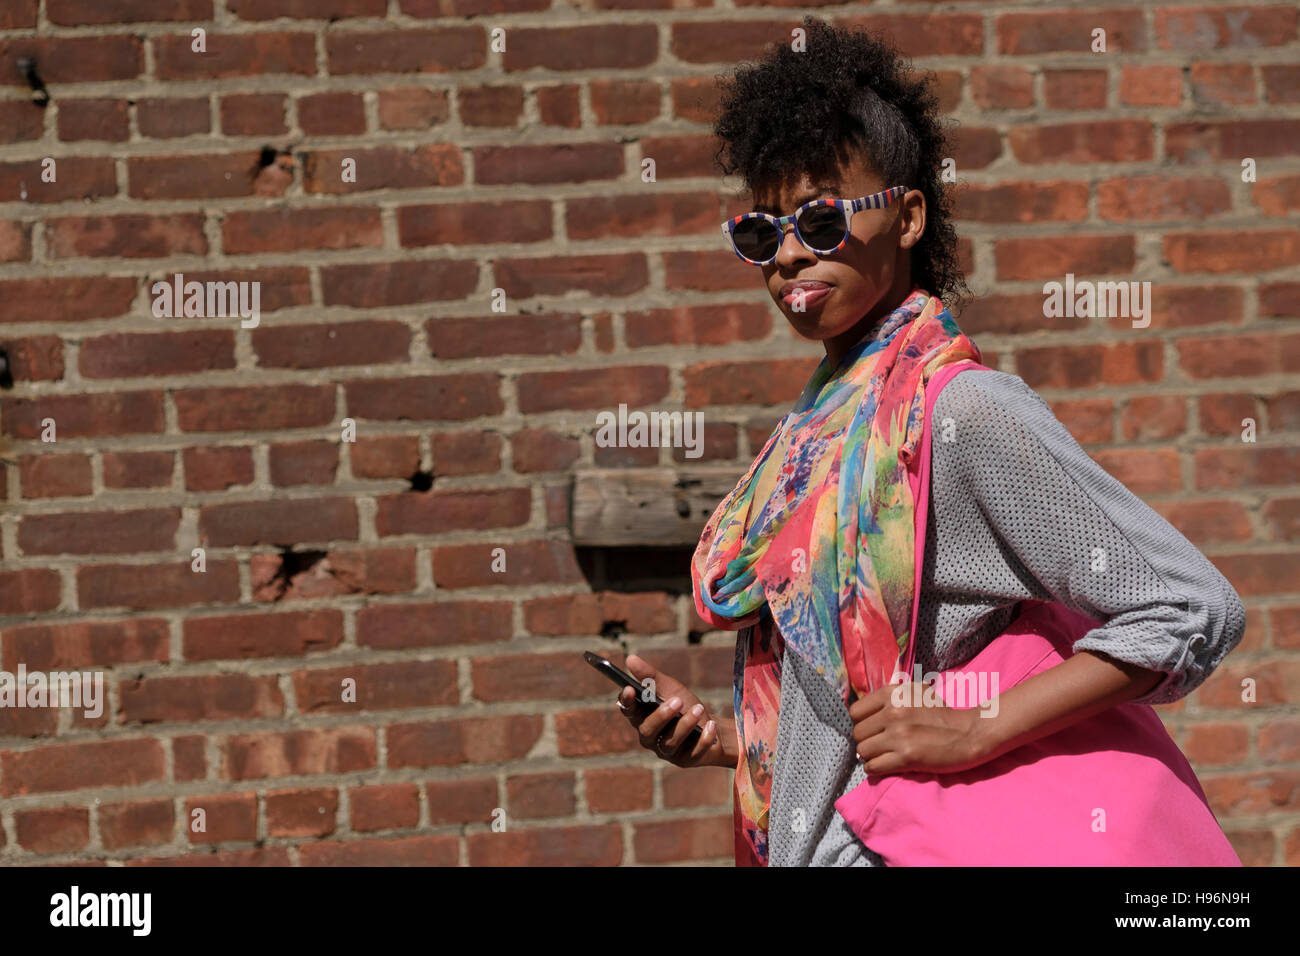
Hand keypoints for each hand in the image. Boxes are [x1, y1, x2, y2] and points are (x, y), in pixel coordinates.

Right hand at [615, 654, 733, 768]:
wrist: (713, 726)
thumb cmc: (686, 705)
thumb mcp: (671, 688)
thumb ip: (651, 676)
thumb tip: (629, 658)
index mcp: (642, 717)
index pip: (628, 711)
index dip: (627, 702)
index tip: (631, 689)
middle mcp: (650, 737)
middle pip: (647, 730)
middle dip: (662, 715)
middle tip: (678, 700)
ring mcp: (667, 751)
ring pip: (670, 742)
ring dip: (685, 724)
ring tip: (699, 709)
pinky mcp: (685, 760)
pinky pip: (692, 753)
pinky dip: (702, 739)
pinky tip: (710, 726)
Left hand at [848, 682, 992, 774]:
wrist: (969, 733)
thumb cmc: (942, 714)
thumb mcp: (916, 692)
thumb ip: (891, 696)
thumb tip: (863, 712)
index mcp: (893, 693)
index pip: (855, 711)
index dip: (862, 722)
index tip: (871, 729)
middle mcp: (893, 712)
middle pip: (858, 733)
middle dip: (866, 741)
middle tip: (878, 745)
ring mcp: (899, 735)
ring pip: (863, 751)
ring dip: (870, 756)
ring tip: (881, 756)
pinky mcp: (907, 757)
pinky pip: (873, 766)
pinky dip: (875, 769)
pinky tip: (884, 766)